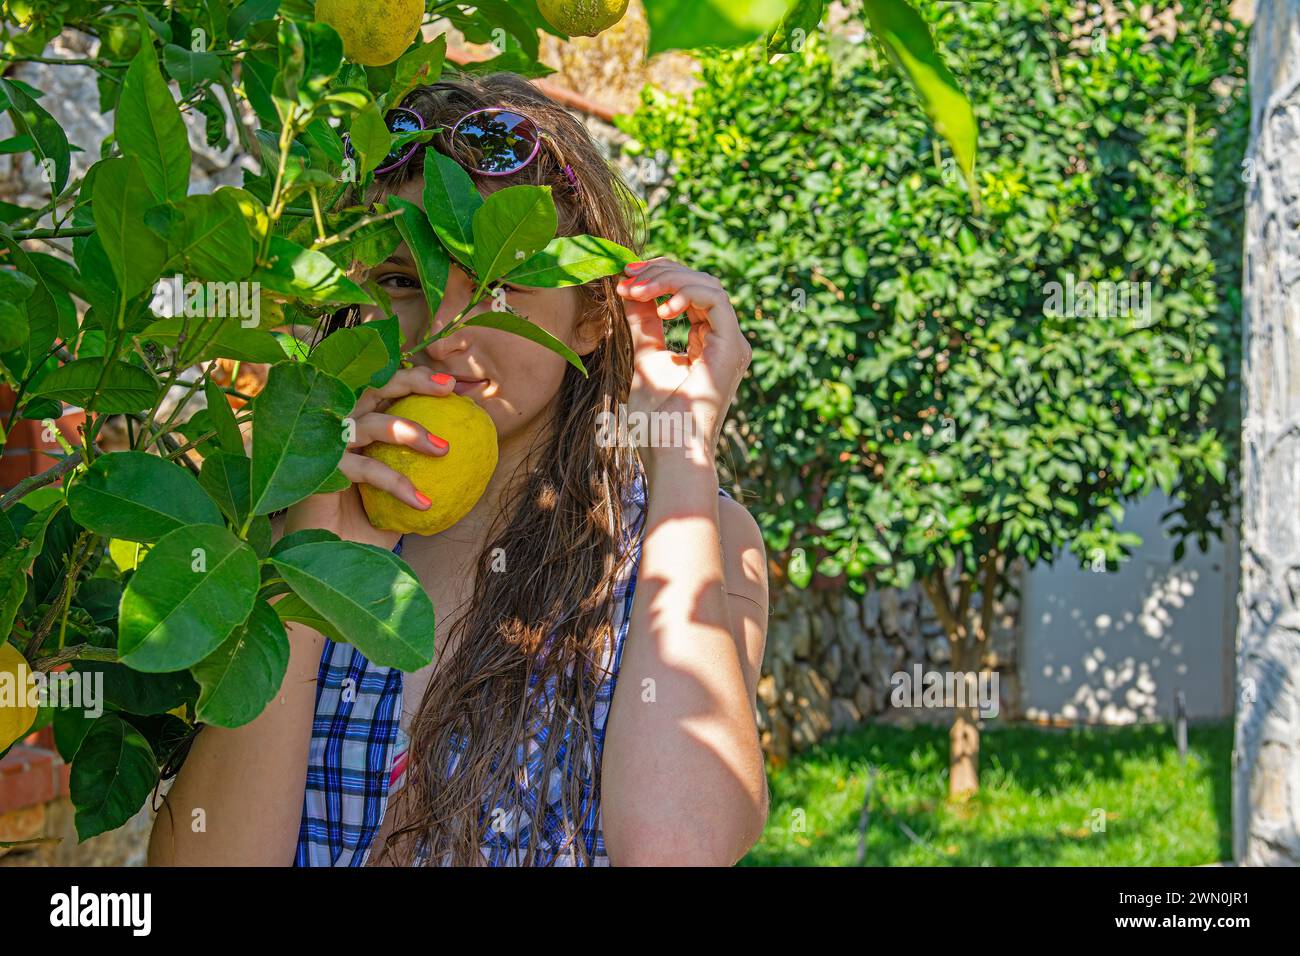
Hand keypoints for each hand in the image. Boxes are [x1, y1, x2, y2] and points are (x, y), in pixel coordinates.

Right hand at [284, 367, 456, 549]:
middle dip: (412, 381)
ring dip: (409, 430)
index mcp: (358, 426)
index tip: (454, 387)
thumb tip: (466, 457)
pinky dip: (397, 482)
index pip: (385, 390)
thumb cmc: (364, 524)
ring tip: (444, 449)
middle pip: (373, 388)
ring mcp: (326, 448)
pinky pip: (366, 468)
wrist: (331, 557)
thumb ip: (423, 471)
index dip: (417, 380)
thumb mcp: (400, 494)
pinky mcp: (320, 471)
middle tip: (448, 390)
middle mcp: (339, 429)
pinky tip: (424, 502)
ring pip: (370, 423)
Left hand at [615, 258, 750, 466]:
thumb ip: (644, 324)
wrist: (670, 452)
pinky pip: (714, 299)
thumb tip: (629, 290)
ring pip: (707, 284)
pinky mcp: (732, 346)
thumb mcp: (646, 358)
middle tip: (626, 277)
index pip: (689, 293)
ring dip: (668, 279)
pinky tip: (660, 307)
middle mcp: (724, 339)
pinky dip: (685, 293)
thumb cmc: (658, 420)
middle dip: (660, 273)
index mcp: (708, 342)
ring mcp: (732, 343)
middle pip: (698, 282)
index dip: (658, 278)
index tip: (624, 277)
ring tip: (636, 290)